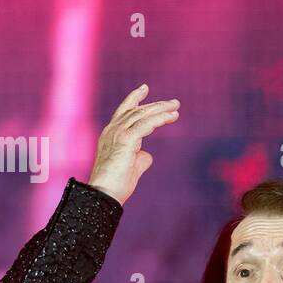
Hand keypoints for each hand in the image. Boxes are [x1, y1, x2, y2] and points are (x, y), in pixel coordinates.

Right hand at [87, 83, 179, 204]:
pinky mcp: (126, 140)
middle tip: (174, 103)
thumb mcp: (131, 167)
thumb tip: (148, 155)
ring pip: (142, 115)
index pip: (124, 112)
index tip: (145, 88)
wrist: (105, 193)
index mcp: (111, 135)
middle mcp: (113, 130)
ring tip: (176, 108)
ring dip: (161, 110)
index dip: (135, 99)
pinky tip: (171, 117)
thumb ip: (140, 158)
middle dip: (156, 105)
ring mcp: (118, 134)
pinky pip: (146, 124)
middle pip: (136, 111)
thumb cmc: (117, 184)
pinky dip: (160, 119)